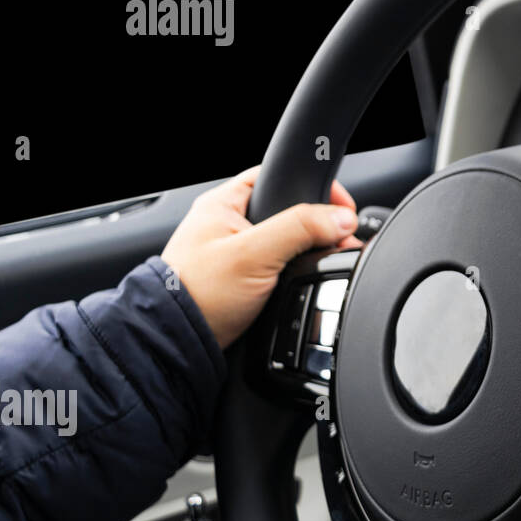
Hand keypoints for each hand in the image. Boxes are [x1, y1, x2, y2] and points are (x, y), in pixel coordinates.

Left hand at [161, 167, 360, 349]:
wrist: (179, 343)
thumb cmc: (197, 295)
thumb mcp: (254, 253)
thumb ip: (300, 228)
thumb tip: (341, 218)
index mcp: (223, 203)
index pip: (278, 176)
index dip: (313, 187)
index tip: (340, 208)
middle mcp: (228, 224)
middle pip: (288, 211)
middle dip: (316, 226)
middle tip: (336, 240)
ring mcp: (235, 254)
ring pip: (286, 241)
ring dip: (307, 252)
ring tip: (322, 262)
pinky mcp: (242, 280)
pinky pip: (280, 266)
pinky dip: (296, 272)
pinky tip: (302, 280)